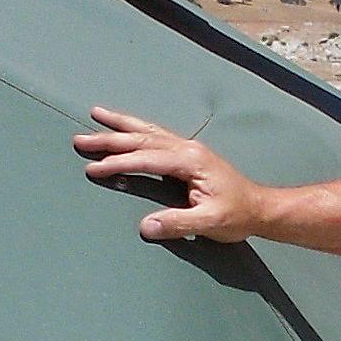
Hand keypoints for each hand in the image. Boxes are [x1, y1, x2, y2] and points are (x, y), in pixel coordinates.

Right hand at [72, 106, 269, 242]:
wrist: (260, 208)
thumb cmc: (238, 215)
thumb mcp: (210, 223)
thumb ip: (178, 223)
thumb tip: (146, 227)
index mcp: (191, 162)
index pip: (147, 159)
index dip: (119, 164)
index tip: (94, 168)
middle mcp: (188, 149)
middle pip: (142, 139)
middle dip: (109, 139)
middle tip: (80, 139)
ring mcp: (189, 149)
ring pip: (148, 131)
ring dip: (121, 125)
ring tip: (96, 114)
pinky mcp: (188, 154)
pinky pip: (156, 136)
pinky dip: (137, 129)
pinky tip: (126, 127)